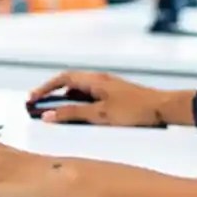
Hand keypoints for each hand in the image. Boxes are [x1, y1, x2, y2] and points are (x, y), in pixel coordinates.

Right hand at [29, 71, 165, 126]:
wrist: (164, 109)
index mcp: (94, 80)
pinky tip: (79, 117)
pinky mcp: (115, 96)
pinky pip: (90, 98)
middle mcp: (100, 80)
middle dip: (52, 95)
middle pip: (69, 84)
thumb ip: (73, 114)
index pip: (63, 79)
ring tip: (56, 115)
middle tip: (39, 107)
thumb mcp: (100, 115)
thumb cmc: (136, 110)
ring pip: (80, 92)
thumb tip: (49, 115)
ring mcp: (108, 87)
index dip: (45, 88)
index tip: (32, 98)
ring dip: (65, 101)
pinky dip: (79, 105)